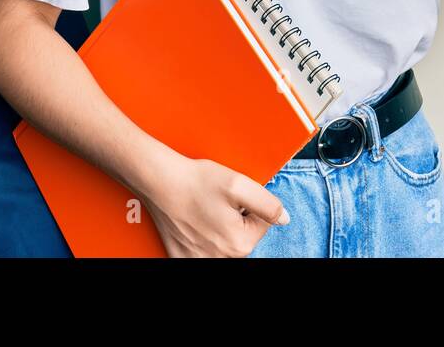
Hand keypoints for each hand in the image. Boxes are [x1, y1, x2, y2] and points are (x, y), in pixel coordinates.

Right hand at [142, 155, 290, 257]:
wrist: (160, 182)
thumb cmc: (197, 182)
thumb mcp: (240, 184)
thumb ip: (268, 204)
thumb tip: (284, 219)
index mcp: (240, 243)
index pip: (262, 223)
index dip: (249, 204)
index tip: (232, 196)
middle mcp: (223, 259)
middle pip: (244, 235)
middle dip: (236, 217)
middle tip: (217, 201)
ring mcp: (201, 261)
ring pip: (225, 243)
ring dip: (220, 228)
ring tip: (205, 210)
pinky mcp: (183, 258)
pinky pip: (204, 251)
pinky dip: (202, 238)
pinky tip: (194, 222)